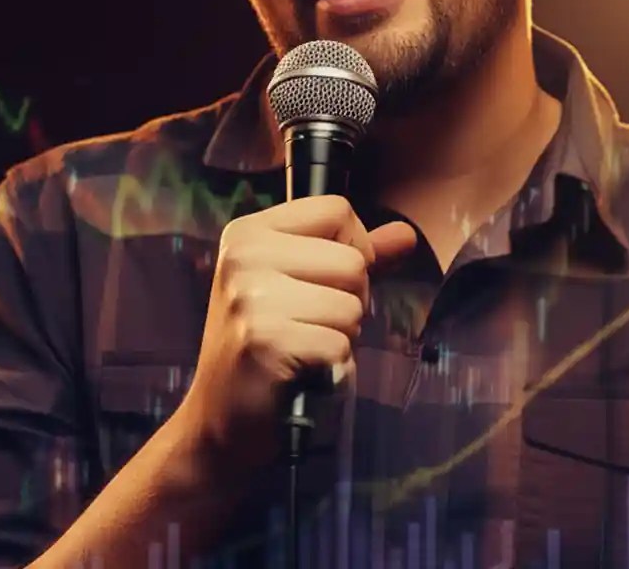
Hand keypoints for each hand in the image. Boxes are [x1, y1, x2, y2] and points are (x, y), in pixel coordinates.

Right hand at [176, 195, 415, 469]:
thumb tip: (406, 234)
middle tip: (309, 325)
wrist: (222, 418)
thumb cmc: (267, 347)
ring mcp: (249, 297)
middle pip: (352, 260)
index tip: (325, 282)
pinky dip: (332, 365)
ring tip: (303, 348)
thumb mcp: (302, 287)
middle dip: (349, 300)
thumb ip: (355, 255)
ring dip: (340, 335)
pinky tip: (301, 370)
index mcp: (248, 233)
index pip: (336, 210)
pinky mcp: (263, 339)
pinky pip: (339, 343)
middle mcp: (243, 256)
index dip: (352, 248)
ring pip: (351, 304)